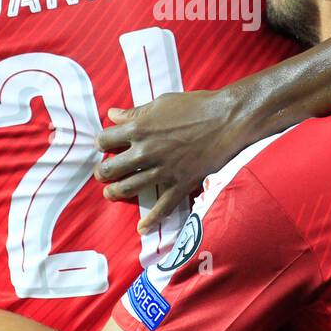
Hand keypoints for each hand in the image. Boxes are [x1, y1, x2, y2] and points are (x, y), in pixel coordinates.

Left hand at [94, 88, 248, 233]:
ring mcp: (163, 170)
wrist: (228, 120)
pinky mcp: (180, 183)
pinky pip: (162, 207)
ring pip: (128, 189)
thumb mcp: (162, 103)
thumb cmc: (196, 106)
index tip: (106, 147)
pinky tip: (141, 228)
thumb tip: (113, 115)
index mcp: (139, 128)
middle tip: (104, 174)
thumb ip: (135, 113)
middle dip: (103, 173)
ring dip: (115, 193)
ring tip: (112, 193)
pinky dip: (150, 220)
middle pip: (110, 169)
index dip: (102, 143)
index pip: (104, 140)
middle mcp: (146, 152)